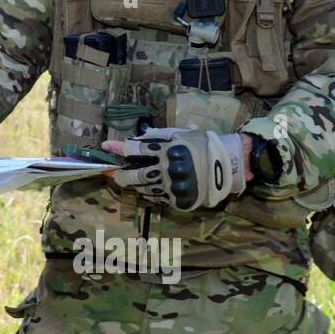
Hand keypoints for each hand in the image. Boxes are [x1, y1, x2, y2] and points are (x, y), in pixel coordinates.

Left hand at [102, 128, 249, 211]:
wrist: (227, 166)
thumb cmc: (202, 145)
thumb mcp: (181, 134)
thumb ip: (158, 135)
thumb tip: (138, 136)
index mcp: (167, 150)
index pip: (136, 150)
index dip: (120, 148)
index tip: (107, 147)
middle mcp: (168, 169)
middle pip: (136, 174)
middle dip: (121, 174)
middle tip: (114, 174)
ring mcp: (173, 186)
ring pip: (145, 188)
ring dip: (133, 185)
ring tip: (126, 182)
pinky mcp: (179, 199)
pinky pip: (158, 198)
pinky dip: (149, 193)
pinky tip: (145, 190)